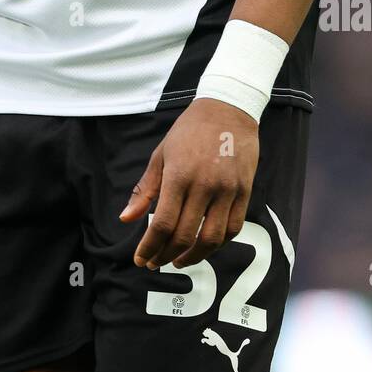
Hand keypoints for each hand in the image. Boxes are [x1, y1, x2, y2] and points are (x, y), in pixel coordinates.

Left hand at [120, 98, 259, 269]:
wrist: (228, 108)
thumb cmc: (189, 131)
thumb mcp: (161, 154)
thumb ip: (144, 189)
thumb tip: (126, 220)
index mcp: (178, 175)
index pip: (162, 223)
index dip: (149, 247)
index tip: (140, 259)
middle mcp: (204, 185)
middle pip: (184, 235)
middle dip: (166, 256)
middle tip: (155, 263)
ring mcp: (227, 190)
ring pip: (211, 239)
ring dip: (193, 257)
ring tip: (178, 261)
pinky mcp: (244, 191)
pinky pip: (232, 228)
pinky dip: (217, 244)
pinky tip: (204, 247)